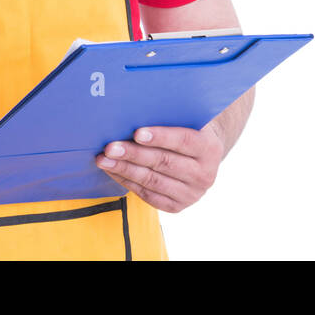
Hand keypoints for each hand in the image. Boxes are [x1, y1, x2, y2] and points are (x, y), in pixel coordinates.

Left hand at [95, 124, 225, 213]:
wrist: (201, 158)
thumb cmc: (187, 130)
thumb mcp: (188, 120)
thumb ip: (171, 116)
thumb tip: (136, 108)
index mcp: (210, 148)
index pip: (184, 141)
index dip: (160, 137)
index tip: (137, 132)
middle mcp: (204, 174)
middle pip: (164, 162)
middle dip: (134, 154)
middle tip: (110, 147)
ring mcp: (191, 194)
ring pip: (152, 180)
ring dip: (124, 169)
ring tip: (104, 160)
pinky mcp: (176, 206)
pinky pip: (147, 195)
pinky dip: (127, 182)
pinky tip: (113, 171)